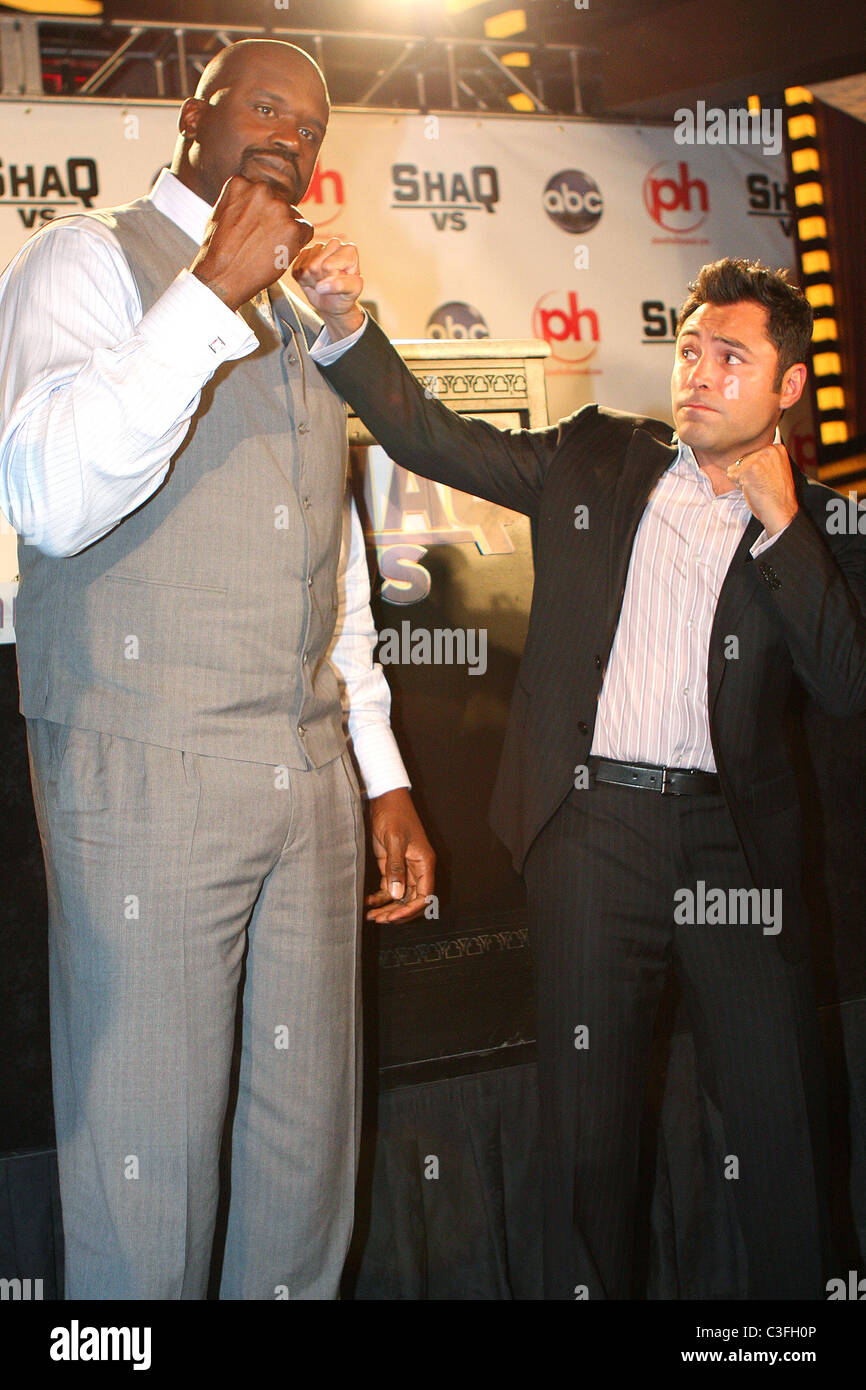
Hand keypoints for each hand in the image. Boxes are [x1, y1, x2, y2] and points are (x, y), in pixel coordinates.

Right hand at [189, 174, 313, 311]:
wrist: (222, 277)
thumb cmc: (218, 251)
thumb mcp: (220, 213)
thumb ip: (240, 200)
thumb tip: (251, 199)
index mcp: (241, 183)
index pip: (265, 193)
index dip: (262, 214)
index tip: (253, 229)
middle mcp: (261, 189)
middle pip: (281, 202)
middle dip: (275, 221)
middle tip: (261, 242)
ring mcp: (278, 207)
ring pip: (294, 216)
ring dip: (286, 233)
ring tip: (267, 249)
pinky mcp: (292, 227)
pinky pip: (306, 230)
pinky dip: (298, 243)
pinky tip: (279, 253)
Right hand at [293, 237, 365, 339]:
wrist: (334, 302)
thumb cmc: (346, 295)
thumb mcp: (352, 292)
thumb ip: (341, 286)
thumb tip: (321, 285)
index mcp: (349, 250)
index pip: (329, 266)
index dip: (331, 279)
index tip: (339, 282)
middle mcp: (333, 244)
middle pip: (314, 265)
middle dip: (320, 279)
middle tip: (329, 283)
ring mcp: (317, 248)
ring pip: (304, 268)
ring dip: (312, 280)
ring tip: (322, 282)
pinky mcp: (304, 254)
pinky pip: (296, 270)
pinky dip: (303, 280)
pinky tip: (313, 280)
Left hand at [365, 787, 435, 923]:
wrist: (385, 798)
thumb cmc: (393, 814)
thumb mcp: (394, 840)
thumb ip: (395, 867)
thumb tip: (396, 894)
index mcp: (424, 863)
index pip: (424, 896)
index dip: (410, 910)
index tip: (392, 917)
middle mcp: (417, 868)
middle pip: (412, 900)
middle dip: (397, 912)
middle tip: (379, 919)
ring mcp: (405, 867)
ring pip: (400, 896)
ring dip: (387, 907)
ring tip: (371, 916)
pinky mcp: (392, 864)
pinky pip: (389, 887)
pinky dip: (380, 897)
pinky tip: (368, 901)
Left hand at [727, 443, 798, 535]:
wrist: (780, 510)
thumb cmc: (777, 495)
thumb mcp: (776, 470)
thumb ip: (764, 459)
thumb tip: (745, 456)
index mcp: (777, 448)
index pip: (753, 453)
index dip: (756, 468)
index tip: (767, 477)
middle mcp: (768, 450)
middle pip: (743, 459)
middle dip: (748, 473)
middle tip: (762, 484)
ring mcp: (758, 459)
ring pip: (736, 466)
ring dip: (743, 479)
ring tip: (758, 486)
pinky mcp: (748, 469)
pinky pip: (731, 475)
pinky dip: (738, 485)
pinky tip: (752, 489)